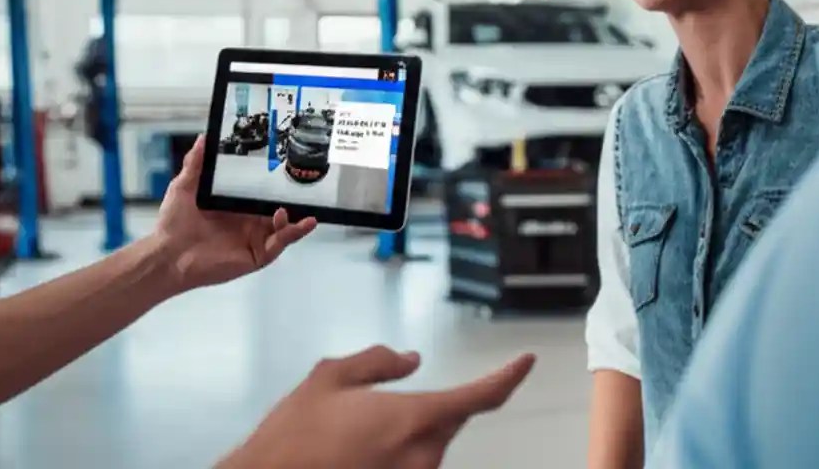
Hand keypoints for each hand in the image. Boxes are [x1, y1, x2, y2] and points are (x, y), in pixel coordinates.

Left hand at [156, 136, 315, 292]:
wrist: (168, 255)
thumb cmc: (173, 224)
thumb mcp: (184, 187)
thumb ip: (196, 164)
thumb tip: (203, 138)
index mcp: (235, 207)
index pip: (260, 193)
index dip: (274, 183)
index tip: (286, 165)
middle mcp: (248, 223)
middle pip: (277, 210)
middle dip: (291, 199)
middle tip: (302, 183)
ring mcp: (253, 240)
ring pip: (283, 228)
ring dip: (293, 217)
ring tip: (296, 207)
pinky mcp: (256, 256)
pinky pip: (278, 245)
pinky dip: (292, 234)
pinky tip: (301, 223)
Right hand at [219, 346, 536, 468]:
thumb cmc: (293, 437)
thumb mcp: (330, 378)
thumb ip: (378, 362)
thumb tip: (410, 360)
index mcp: (414, 418)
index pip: (481, 395)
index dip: (508, 376)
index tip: (524, 361)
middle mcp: (423, 456)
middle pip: (444, 423)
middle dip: (416, 409)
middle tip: (358, 412)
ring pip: (424, 448)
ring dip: (397, 437)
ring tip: (341, 440)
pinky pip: (407, 468)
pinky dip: (387, 457)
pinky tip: (350, 455)